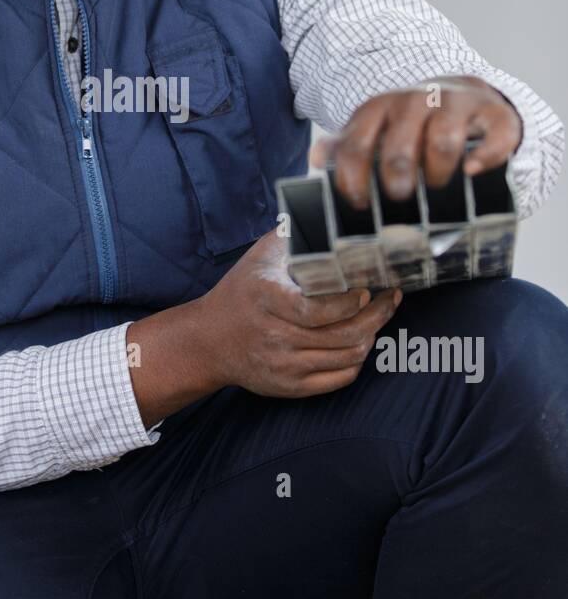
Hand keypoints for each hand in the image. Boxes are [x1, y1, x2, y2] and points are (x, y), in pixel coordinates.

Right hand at [193, 230, 401, 397]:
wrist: (209, 341)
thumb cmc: (241, 292)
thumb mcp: (259, 256)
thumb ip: (293, 235)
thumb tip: (326, 212)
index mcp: (267, 300)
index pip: (317, 310)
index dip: (350, 303)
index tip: (367, 288)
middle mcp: (274, 336)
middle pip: (341, 335)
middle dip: (376, 316)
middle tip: (388, 299)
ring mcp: (283, 365)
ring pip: (347, 357)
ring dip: (371, 336)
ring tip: (377, 317)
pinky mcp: (290, 387)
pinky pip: (339, 378)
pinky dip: (357, 360)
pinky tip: (360, 341)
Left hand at [310, 75, 522, 207]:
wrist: (462, 92)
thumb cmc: (412, 123)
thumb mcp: (375, 130)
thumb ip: (348, 146)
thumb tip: (318, 159)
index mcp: (379, 108)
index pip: (356, 145)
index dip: (354, 179)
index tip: (360, 204)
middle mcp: (415, 101)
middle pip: (399, 147)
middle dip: (397, 179)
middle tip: (400, 199)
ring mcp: (455, 104)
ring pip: (443, 141)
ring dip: (438, 174)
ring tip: (437, 189)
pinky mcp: (492, 112)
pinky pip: (494, 136)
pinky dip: (485, 158)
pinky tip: (472, 172)